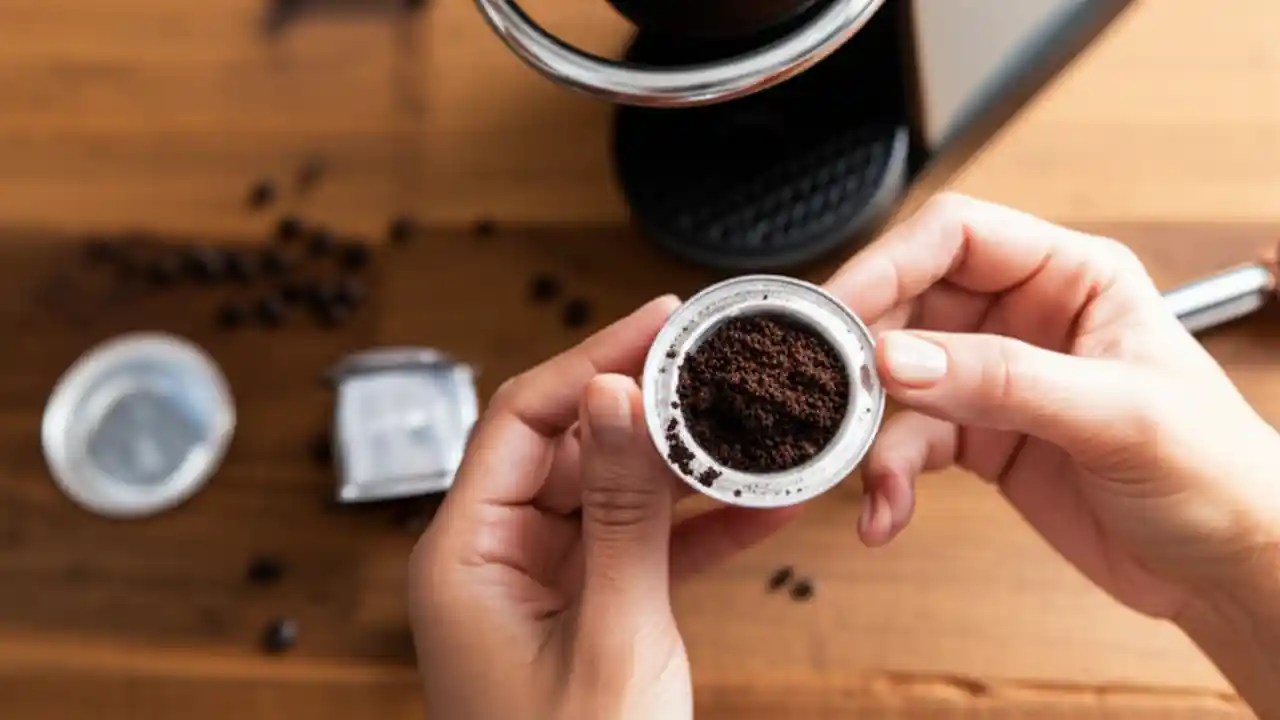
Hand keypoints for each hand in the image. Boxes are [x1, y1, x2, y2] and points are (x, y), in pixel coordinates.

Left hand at [408, 296, 798, 719]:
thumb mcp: (613, 632)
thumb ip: (622, 511)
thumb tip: (618, 396)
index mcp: (465, 555)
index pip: (523, 420)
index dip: (592, 361)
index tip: (661, 324)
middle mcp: (495, 560)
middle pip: (572, 449)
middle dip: (651, 411)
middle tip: (721, 373)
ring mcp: (542, 587)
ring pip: (617, 496)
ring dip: (686, 470)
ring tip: (754, 430)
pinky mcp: (588, 613)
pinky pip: (644, 551)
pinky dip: (699, 531)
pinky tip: (763, 507)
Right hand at [825, 193, 1279, 620]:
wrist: (1229, 569)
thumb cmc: (1218, 473)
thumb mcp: (1117, 415)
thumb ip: (1002, 381)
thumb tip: (897, 358)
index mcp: (1070, 275)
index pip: (955, 236)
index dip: (888, 263)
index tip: (839, 312)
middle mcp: (1025, 317)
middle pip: (910, 305)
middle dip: (865, 354)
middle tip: (829, 395)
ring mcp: (997, 379)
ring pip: (899, 380)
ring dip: (872, 430)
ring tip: (866, 475)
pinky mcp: (980, 438)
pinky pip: (909, 443)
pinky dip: (889, 478)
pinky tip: (886, 513)